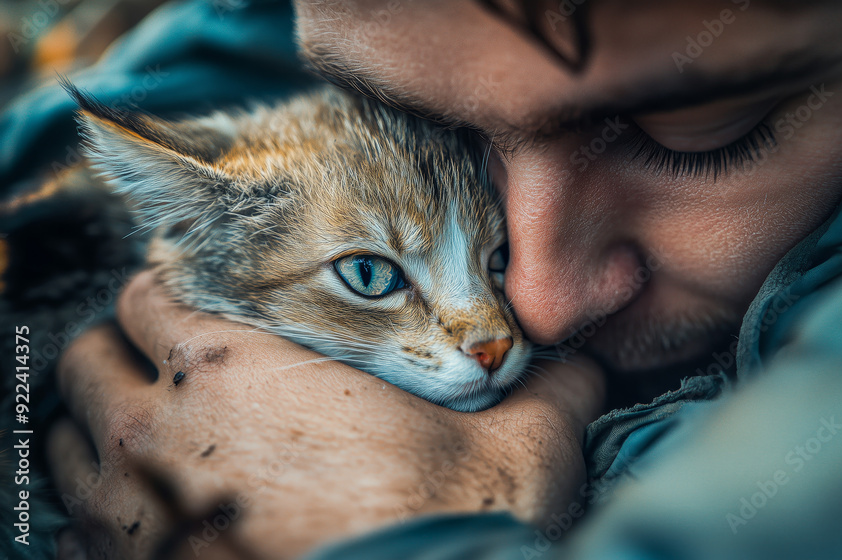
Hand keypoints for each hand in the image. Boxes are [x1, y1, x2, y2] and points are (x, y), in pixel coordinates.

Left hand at [48, 270, 604, 559]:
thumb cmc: (450, 525)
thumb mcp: (522, 442)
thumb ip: (554, 383)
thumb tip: (589, 360)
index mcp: (238, 373)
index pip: (151, 293)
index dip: (169, 292)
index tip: (191, 307)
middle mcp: (161, 432)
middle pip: (86, 358)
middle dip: (119, 355)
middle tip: (163, 371)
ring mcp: (133, 512)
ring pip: (66, 439)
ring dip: (97, 430)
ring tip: (147, 440)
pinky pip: (70, 527)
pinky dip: (97, 511)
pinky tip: (150, 516)